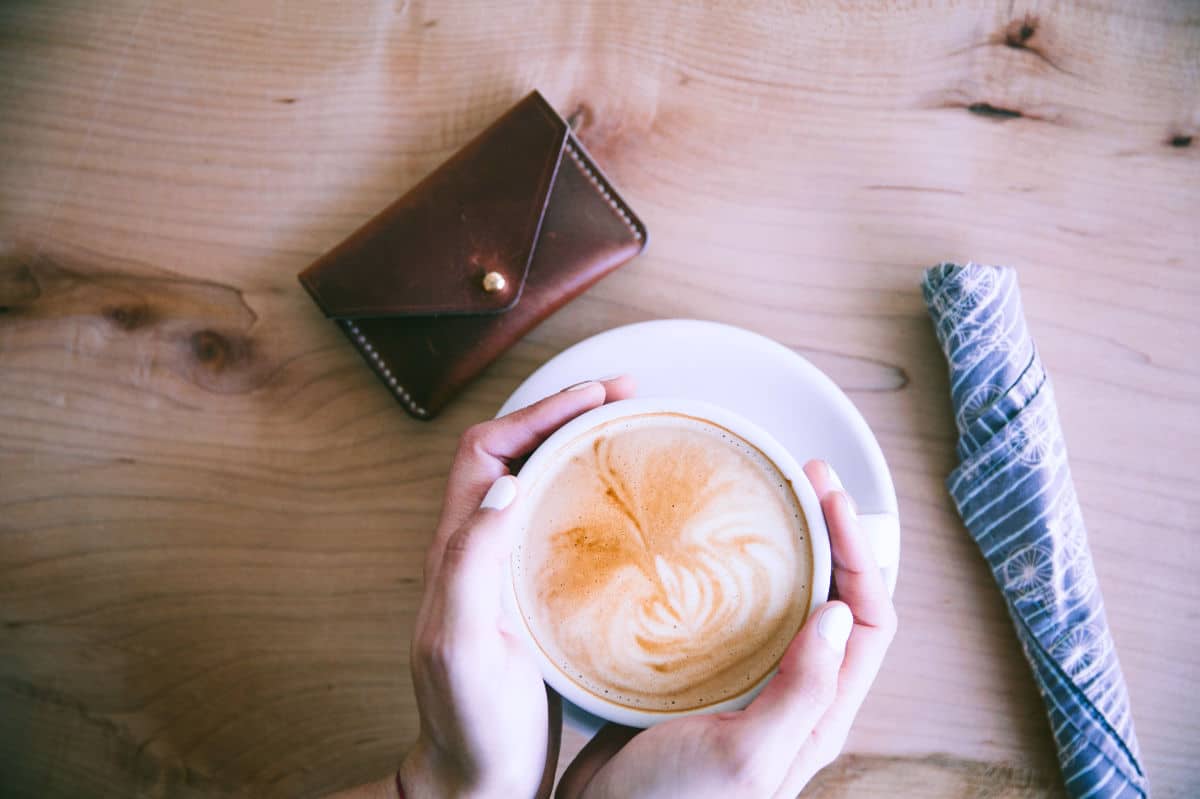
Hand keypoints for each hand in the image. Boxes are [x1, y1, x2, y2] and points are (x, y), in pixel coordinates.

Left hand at [399, 377, 634, 798]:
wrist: (478, 779)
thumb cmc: (469, 721)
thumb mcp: (460, 643)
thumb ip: (470, 561)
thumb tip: (506, 480)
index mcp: (455, 550)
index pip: (488, 450)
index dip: (538, 412)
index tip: (597, 396)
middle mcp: (478, 549)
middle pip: (517, 452)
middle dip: (568, 411)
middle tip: (628, 395)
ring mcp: (508, 570)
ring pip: (540, 481)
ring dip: (582, 445)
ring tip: (635, 427)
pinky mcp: (537, 595)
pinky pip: (563, 523)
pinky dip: (594, 493)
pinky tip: (632, 501)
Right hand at [556, 460, 896, 798]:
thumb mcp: (745, 758)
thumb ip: (799, 692)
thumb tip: (837, 611)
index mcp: (818, 713)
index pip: (867, 620)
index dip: (858, 554)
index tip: (827, 497)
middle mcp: (792, 691)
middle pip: (833, 596)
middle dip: (828, 532)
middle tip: (803, 473)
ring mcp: (746, 679)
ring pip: (783, 597)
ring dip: (783, 543)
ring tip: (764, 491)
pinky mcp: (700, 671)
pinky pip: (730, 608)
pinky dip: (727, 568)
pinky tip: (702, 542)